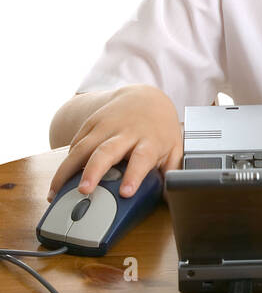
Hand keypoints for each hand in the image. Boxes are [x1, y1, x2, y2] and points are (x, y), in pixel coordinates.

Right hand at [47, 85, 182, 202]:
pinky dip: (65, 162)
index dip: (134, 176)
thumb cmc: (160, 130)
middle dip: (93, 171)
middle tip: (84, 190)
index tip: (126, 192)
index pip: (141, 159)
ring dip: (67, 170)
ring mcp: (104, 126)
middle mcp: (125, 132)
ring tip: (56, 192)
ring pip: (82, 148)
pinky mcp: (90, 124)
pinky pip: (75, 144)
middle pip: (106, 151)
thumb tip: (174, 194)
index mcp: (149, 141)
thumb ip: (171, 172)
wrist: (145, 98)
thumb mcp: (174, 148)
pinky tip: (59, 180)